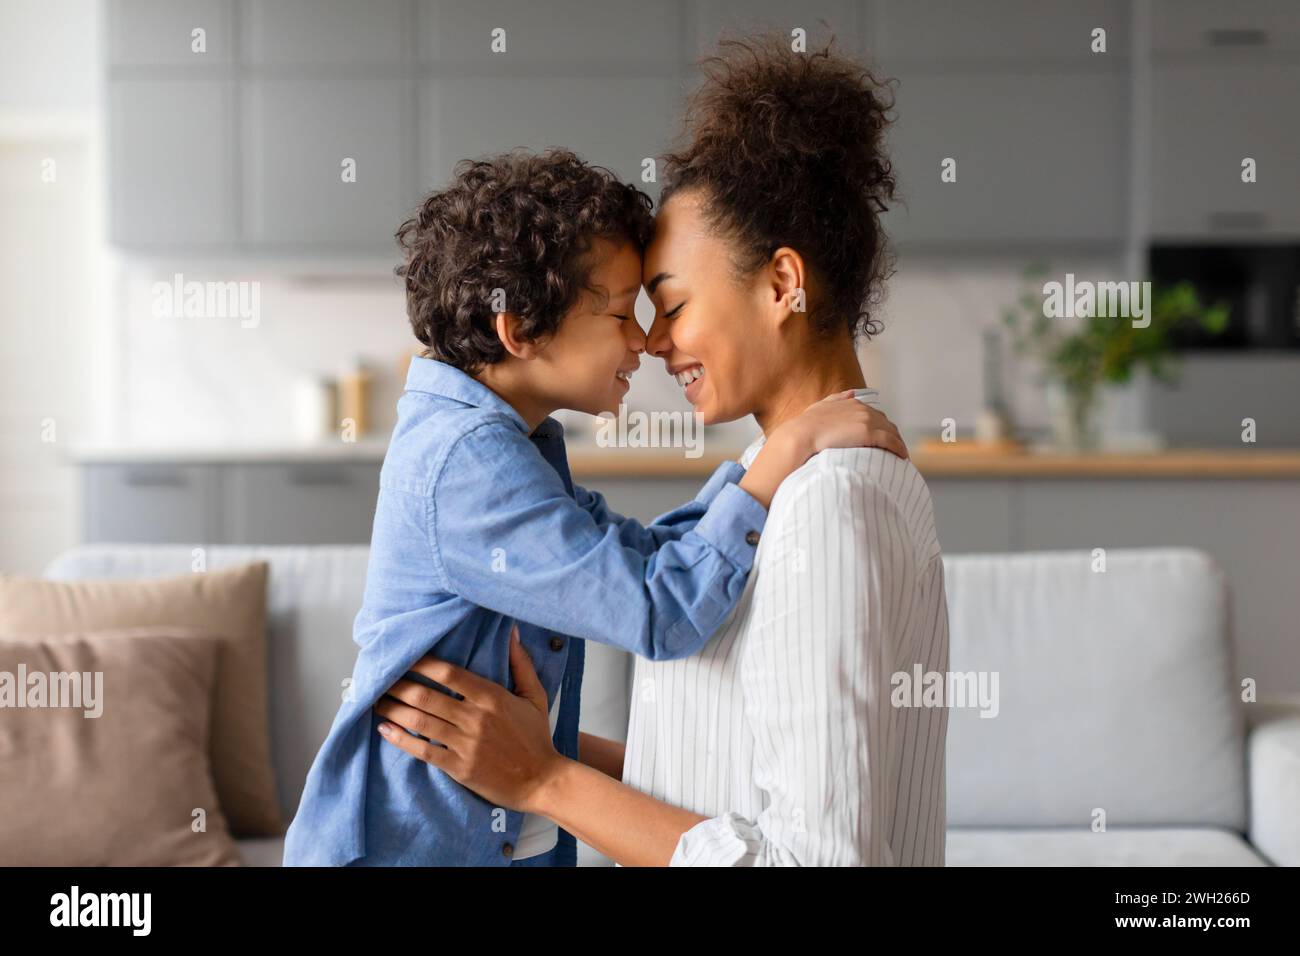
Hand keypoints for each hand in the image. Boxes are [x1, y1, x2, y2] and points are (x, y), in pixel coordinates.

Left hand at [374, 626, 562, 812]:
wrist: (542, 780)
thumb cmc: (536, 737)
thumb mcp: (534, 695)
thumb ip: (520, 663)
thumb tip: (511, 632)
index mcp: (492, 697)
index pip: (449, 673)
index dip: (422, 664)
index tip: (404, 657)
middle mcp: (475, 718)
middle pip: (426, 696)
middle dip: (399, 686)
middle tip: (381, 680)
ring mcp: (465, 744)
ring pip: (420, 722)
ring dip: (393, 710)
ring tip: (376, 702)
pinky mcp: (458, 767)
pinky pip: (422, 751)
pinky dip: (400, 739)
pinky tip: (384, 730)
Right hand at [739, 391, 908, 507]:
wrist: (797, 439)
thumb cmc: (802, 432)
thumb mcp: (817, 410)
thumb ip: (834, 400)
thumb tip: (851, 393)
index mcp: (847, 403)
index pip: (871, 413)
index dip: (878, 425)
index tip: (882, 436)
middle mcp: (859, 408)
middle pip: (883, 420)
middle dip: (890, 433)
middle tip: (895, 449)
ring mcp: (864, 419)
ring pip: (890, 430)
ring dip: (897, 442)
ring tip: (900, 455)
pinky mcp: (868, 432)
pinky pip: (890, 440)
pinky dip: (898, 448)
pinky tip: (902, 457)